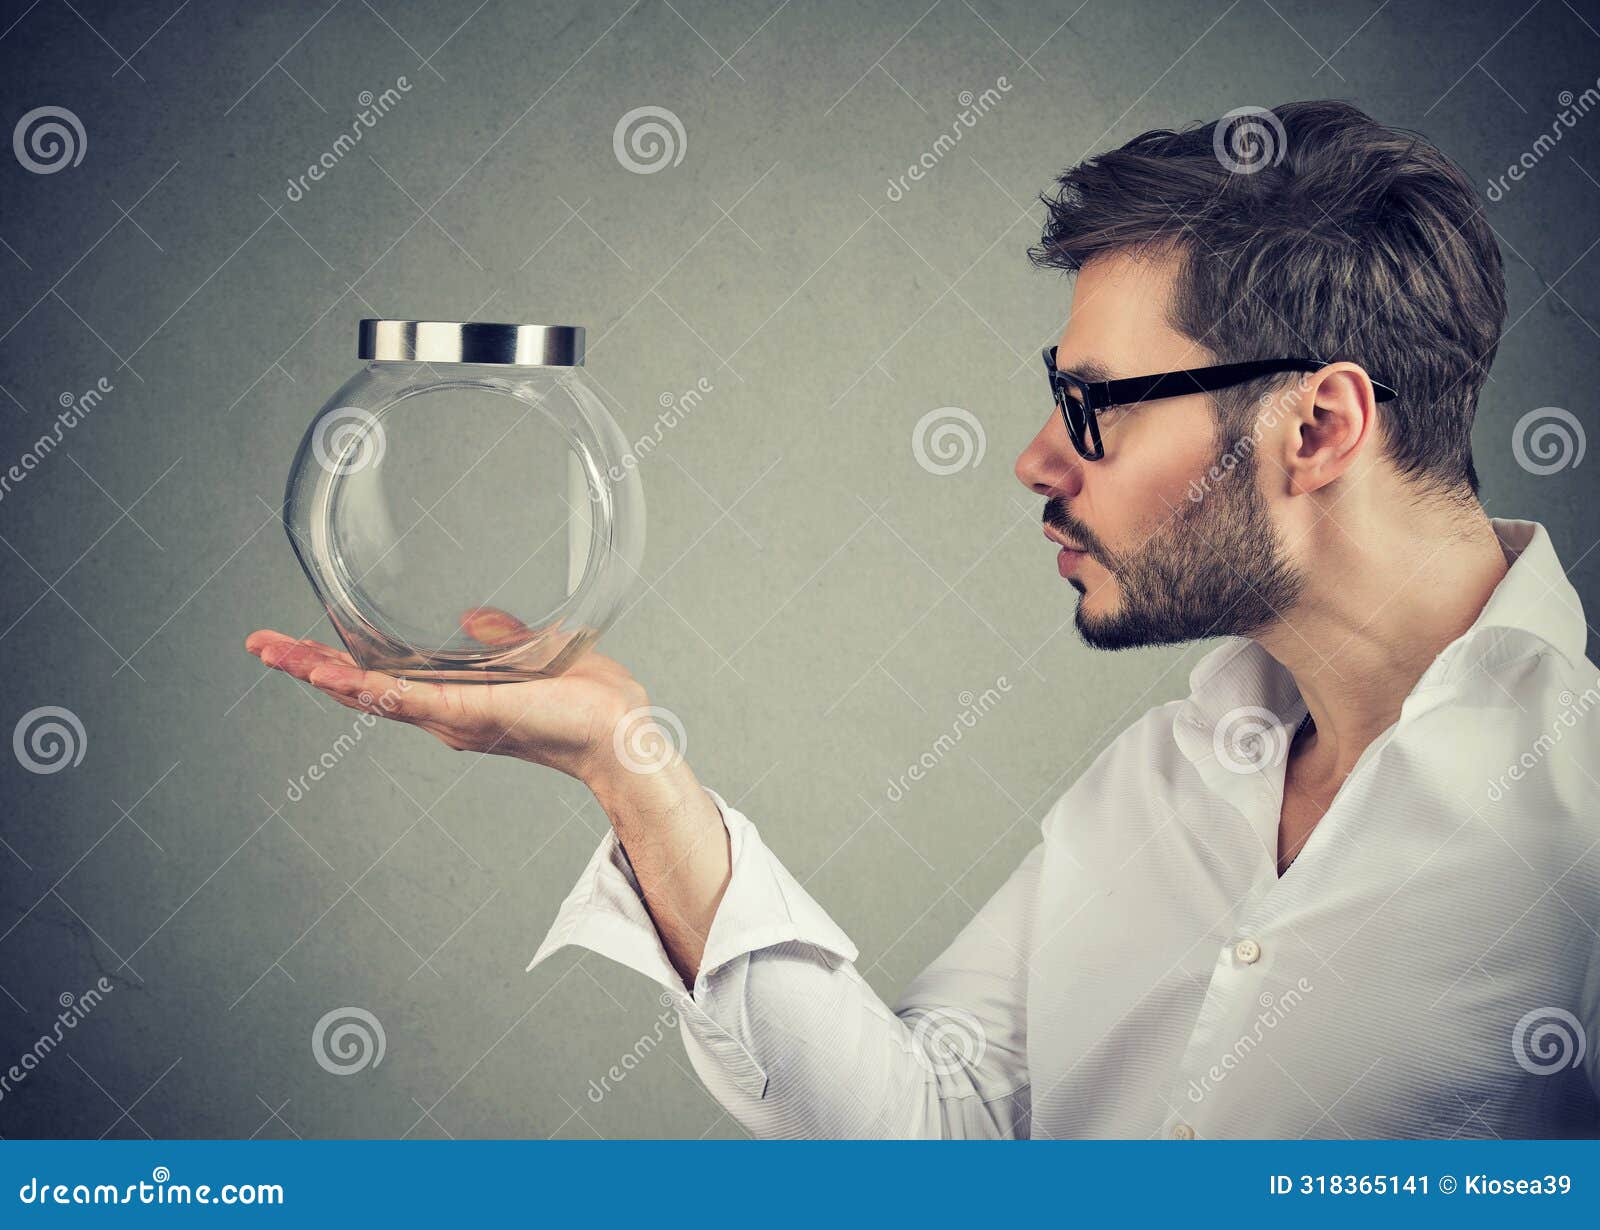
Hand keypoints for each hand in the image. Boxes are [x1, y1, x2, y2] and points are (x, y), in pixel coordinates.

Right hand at [244, 608, 647, 785]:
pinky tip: (330, 673)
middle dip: (307, 668)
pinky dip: (366, 687)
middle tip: (259, 644)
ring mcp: (453, 717)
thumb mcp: (533, 653)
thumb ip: (499, 636)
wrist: (620, 732)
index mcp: (455, 701)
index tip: (297, 645)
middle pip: (360, 691)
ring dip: (320, 674)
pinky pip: (407, 700)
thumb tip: (473, 616)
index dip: (338, 664)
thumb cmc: (587, 701)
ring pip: (371, 695)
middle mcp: (443, 715)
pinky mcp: (470, 713)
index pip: (383, 681)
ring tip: (274, 652)